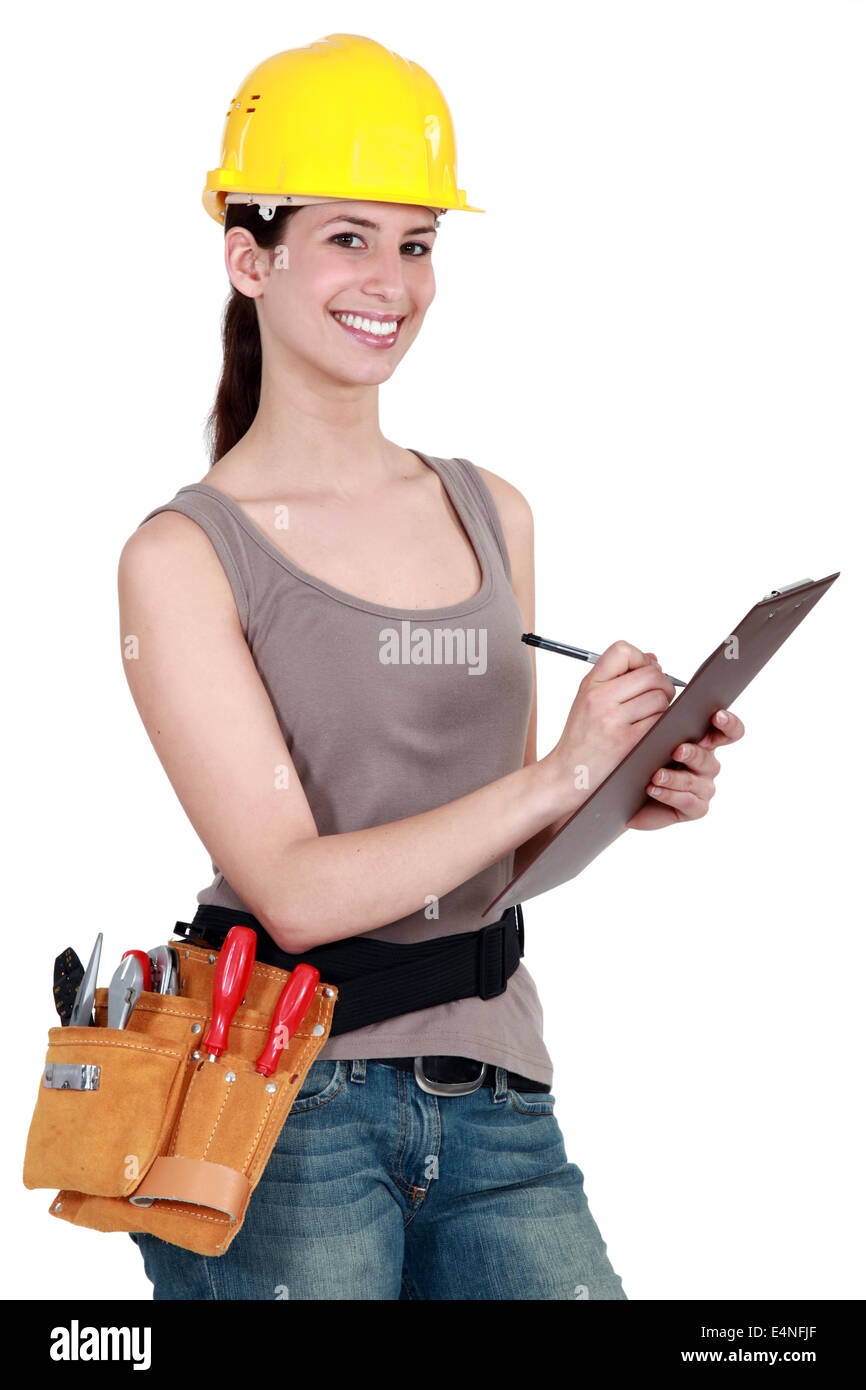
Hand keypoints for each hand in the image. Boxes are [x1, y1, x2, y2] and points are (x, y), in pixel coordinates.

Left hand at [626, 658, 744, 829]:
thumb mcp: (621, 710)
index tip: (716, 714)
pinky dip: (671, 794)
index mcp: (691, 731)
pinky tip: (652, 788)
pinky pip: (691, 803)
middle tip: (679, 747)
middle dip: (698, 749)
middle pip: (717, 751)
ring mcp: (697, 782)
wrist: (600, 786)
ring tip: (655, 773)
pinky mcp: (688, 806)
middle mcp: (700, 755)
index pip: (721, 723)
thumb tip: (652, 659)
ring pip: (702, 777)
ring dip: (678, 775)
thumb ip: (641, 685)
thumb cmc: (618, 749)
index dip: (726, 721)